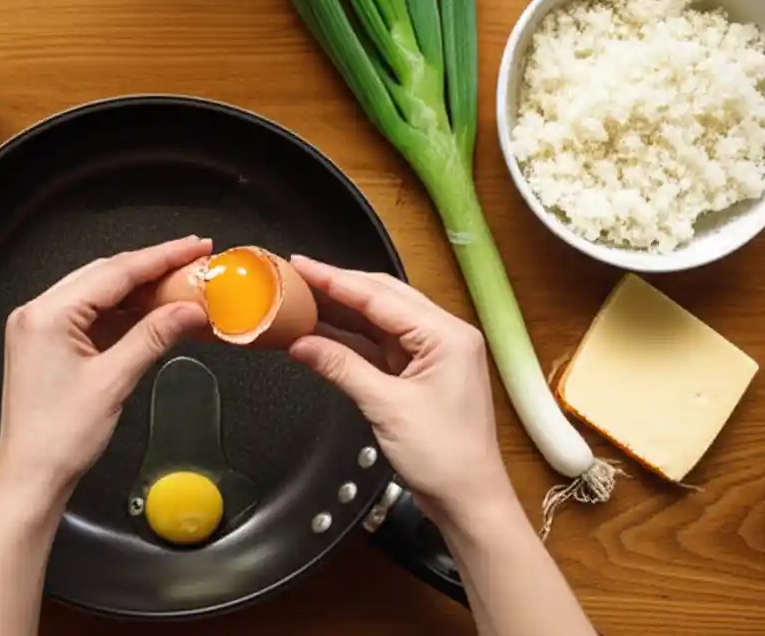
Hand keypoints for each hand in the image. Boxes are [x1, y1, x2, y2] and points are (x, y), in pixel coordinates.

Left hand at [0, 236, 211, 502]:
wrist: (30, 478)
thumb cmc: (60, 438)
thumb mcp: (114, 380)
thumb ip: (153, 336)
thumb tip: (189, 309)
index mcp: (47, 314)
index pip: (114, 272)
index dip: (161, 257)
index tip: (194, 247)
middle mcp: (37, 313)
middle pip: (105, 276)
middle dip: (152, 269)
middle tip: (194, 263)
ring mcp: (39, 328)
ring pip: (98, 294)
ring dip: (139, 291)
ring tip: (181, 286)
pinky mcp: (46, 345)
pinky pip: (90, 316)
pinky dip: (122, 313)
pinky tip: (152, 313)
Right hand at [286, 255, 512, 526]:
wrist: (469, 500)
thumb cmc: (445, 458)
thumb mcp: (386, 407)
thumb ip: (341, 368)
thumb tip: (301, 344)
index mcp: (446, 335)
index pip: (380, 296)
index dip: (336, 279)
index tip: (301, 264)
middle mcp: (443, 335)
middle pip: (381, 299)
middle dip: (337, 288)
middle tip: (295, 277)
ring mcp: (432, 354)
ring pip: (378, 321)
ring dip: (340, 312)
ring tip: (300, 299)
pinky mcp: (420, 373)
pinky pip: (378, 346)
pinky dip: (349, 340)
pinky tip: (320, 332)